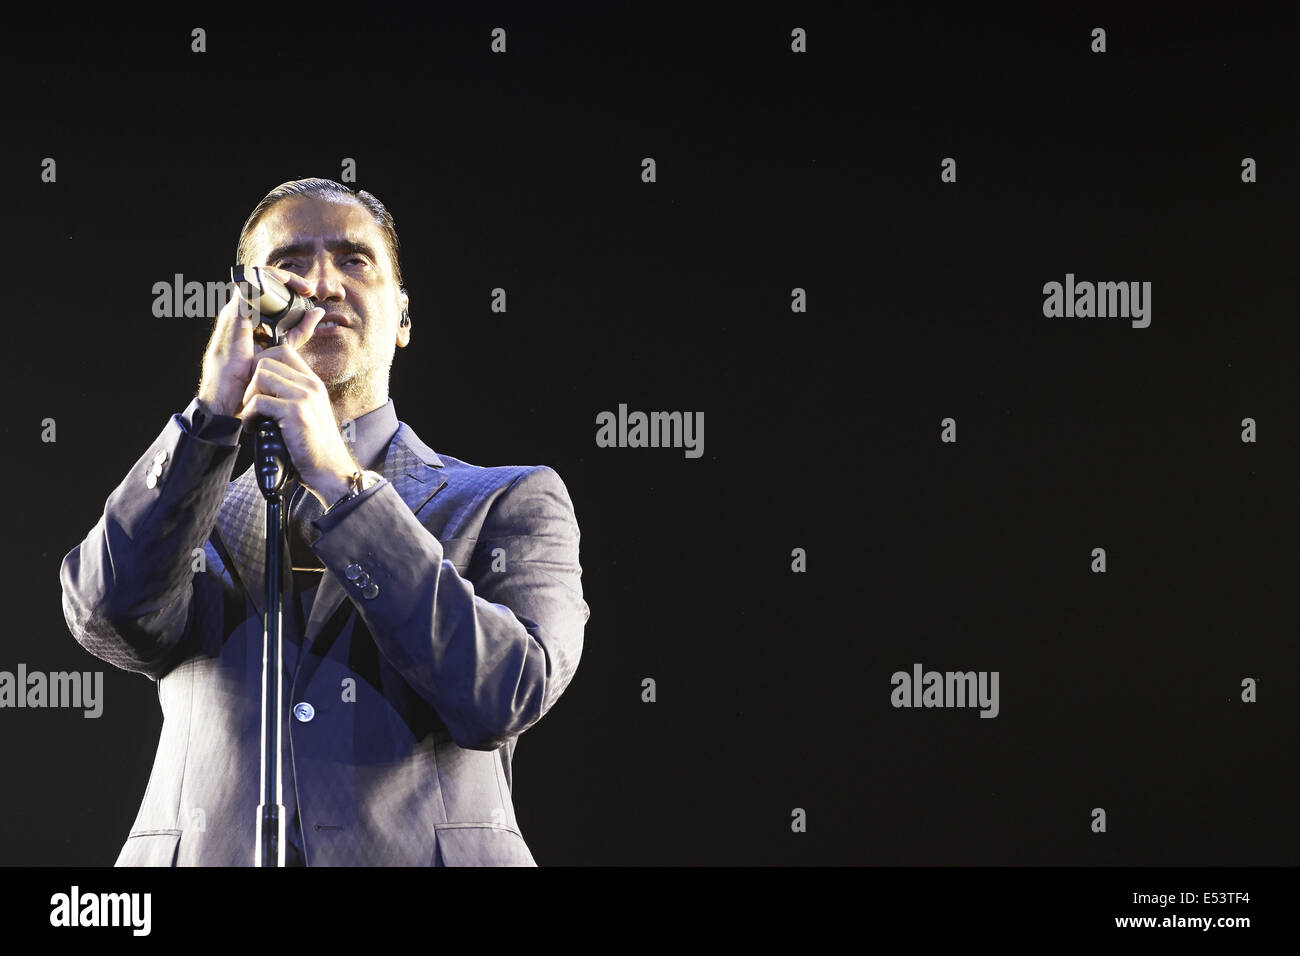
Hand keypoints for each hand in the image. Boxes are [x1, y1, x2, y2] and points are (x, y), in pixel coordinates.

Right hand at [197, 266, 325, 418]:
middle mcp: (239, 311)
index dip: (288, 285)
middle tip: (309, 289)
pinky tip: (288, 288)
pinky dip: (267, 282)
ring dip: (282, 279)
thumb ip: (299, 331)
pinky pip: (248, 287)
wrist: (228, 395)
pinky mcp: (234, 315)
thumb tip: (317, 312)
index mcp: (248, 317)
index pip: (267, 290)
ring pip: (255, 279)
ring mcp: (234, 311)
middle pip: (263, 282)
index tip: (308, 292)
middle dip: (289, 280)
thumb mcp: (282, 348)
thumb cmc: (248, 376)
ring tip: (303, 288)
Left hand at [235, 336, 360, 506]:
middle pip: (267, 361)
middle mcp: (310, 385)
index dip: (262, 363)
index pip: (283, 351)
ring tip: (254, 416)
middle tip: (252, 403)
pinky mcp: (295, 413)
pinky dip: (250, 416)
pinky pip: (258, 402)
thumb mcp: (309, 412)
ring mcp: (304, 397)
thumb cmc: (314, 446)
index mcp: (312, 382)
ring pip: (261, 376)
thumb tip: (265, 384)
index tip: (256, 386)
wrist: (330, 469)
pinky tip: (255, 428)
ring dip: (249, 397)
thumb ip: (293, 395)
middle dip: (251, 381)